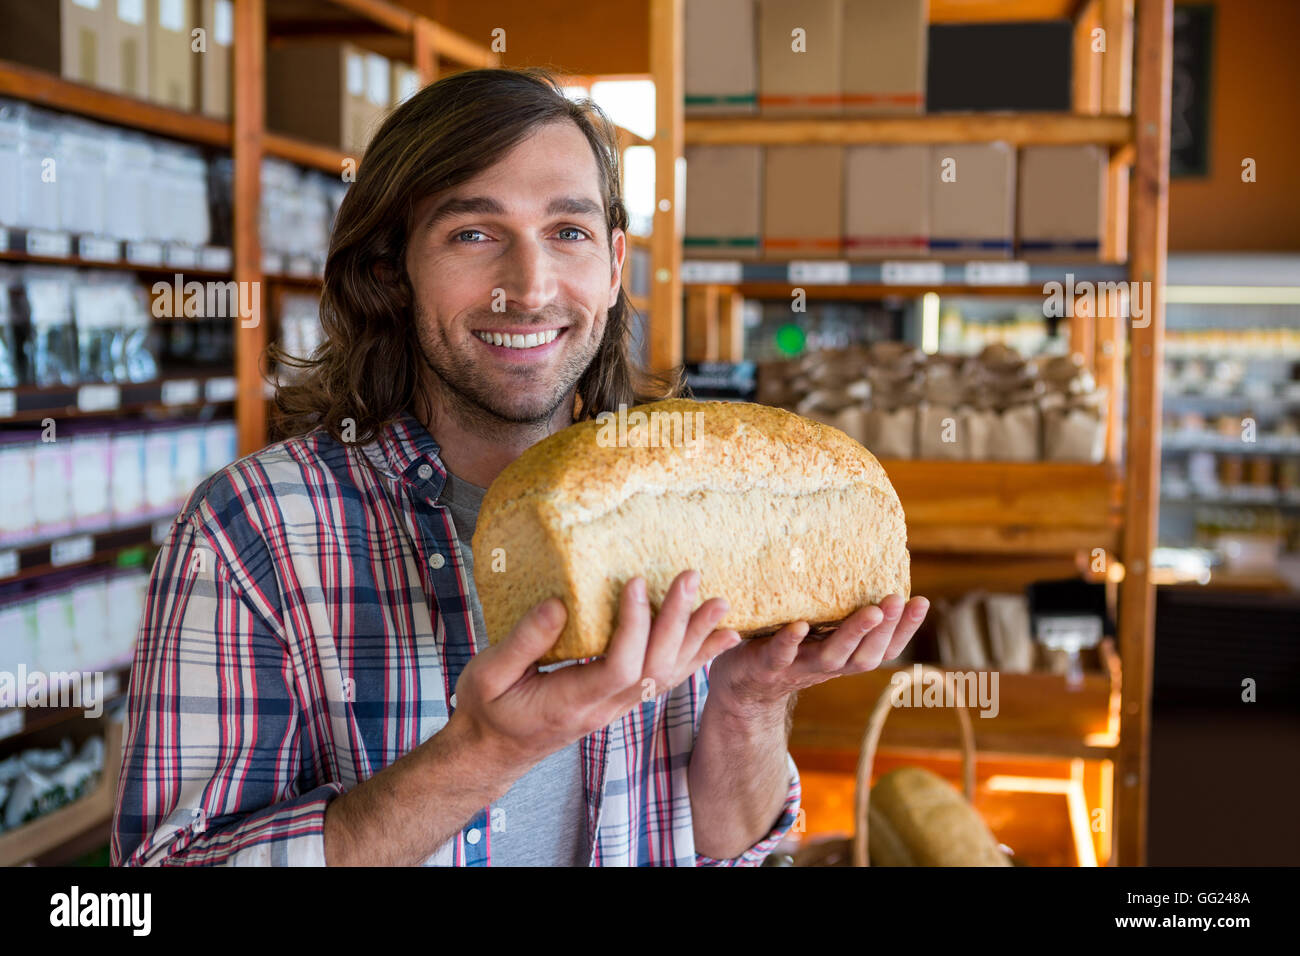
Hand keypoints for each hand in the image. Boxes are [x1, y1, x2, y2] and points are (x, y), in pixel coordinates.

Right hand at [452, 570, 741, 773]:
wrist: (491, 753)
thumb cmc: (486, 712)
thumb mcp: (490, 675)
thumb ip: (524, 641)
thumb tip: (557, 604)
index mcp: (571, 701)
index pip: (620, 667)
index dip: (634, 626)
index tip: (635, 582)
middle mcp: (603, 708)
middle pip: (655, 669)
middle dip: (677, 622)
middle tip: (691, 578)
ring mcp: (615, 708)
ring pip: (667, 677)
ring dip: (695, 638)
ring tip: (720, 605)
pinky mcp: (618, 701)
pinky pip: (664, 680)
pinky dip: (694, 658)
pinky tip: (716, 639)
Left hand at [706, 594, 930, 715]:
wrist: (741, 685)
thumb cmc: (786, 645)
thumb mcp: (817, 628)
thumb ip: (837, 608)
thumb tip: (863, 560)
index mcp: (844, 655)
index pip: (884, 647)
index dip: (905, 629)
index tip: (922, 601)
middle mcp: (827, 665)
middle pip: (865, 655)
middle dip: (886, 629)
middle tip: (898, 600)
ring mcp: (798, 667)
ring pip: (832, 657)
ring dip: (854, 634)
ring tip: (872, 610)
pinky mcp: (767, 665)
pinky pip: (781, 655)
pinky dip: (790, 642)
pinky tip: (799, 625)